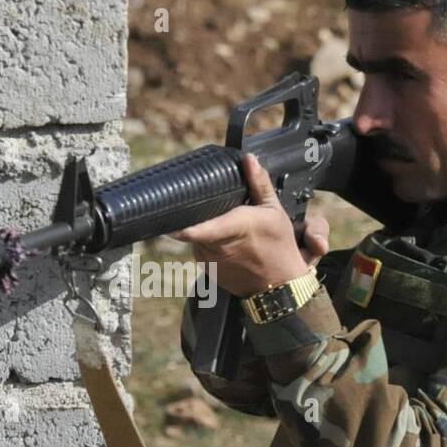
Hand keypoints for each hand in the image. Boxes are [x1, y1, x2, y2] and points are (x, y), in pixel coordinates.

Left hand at [173, 153, 329, 298]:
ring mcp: (209, 260)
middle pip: (194, 222)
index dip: (181, 225)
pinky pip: (199, 248)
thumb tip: (249, 159)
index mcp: (234, 227)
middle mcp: (217, 245)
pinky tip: (225, 242)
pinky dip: (207, 242)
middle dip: (198, 212)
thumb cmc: (278, 247)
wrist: (278, 287)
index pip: (199, 227)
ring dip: (203, 227)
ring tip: (224, 224)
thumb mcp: (274, 211)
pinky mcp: (207, 270)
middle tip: (210, 205)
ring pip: (195, 235)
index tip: (167, 217)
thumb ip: (259, 184)